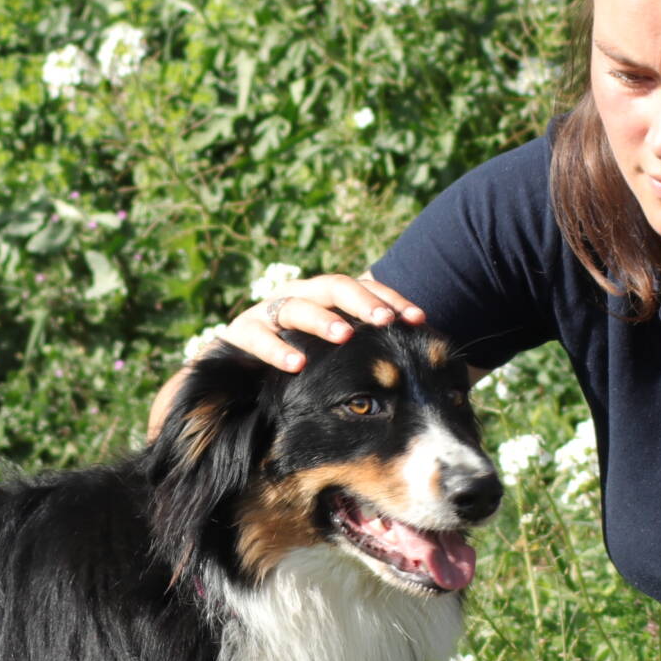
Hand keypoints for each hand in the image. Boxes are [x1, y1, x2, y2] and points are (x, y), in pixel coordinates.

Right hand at [216, 273, 425, 373]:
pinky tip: (296, 364)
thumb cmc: (298, 361)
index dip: (392, 300)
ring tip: (344, 335)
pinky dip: (276, 349)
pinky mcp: (240, 333)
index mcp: (325, 297)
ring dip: (322, 320)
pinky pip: (257, 336)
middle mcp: (299, 296)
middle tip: (385, 321)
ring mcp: (267, 312)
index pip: (364, 288)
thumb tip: (423, 363)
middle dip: (361, 302)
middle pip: (334, 287)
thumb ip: (368, 352)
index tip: (419, 319)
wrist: (236, 374)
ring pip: (297, 306)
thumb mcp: (333, 353)